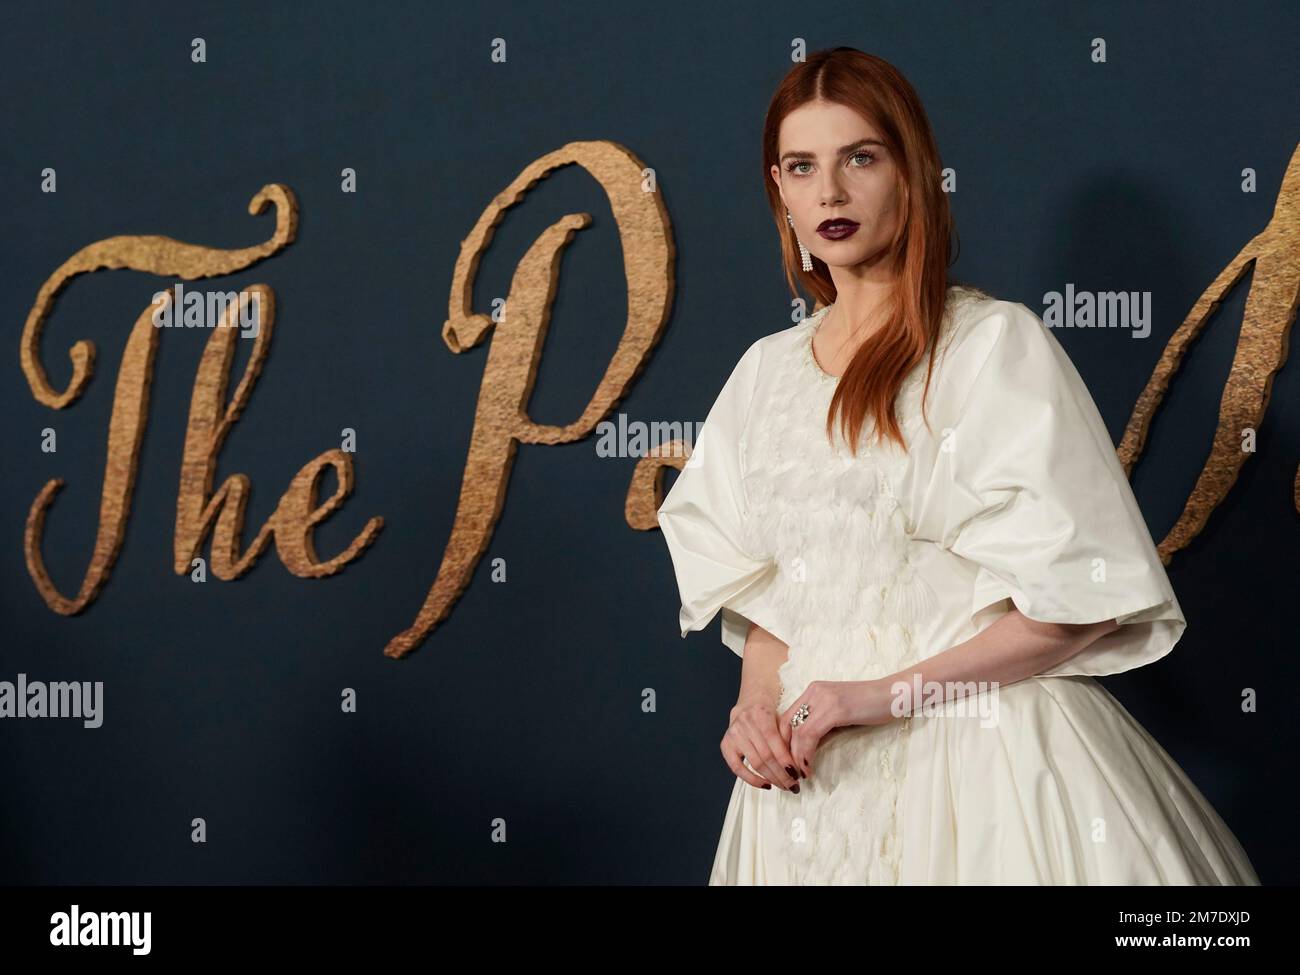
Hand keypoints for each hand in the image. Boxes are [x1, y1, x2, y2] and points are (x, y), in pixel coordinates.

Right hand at [721, 696, 803, 791]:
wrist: (749, 705)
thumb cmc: (768, 715)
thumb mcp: (781, 718)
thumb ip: (787, 737)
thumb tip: (799, 764)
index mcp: (761, 714)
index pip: (775, 742)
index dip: (786, 761)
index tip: (797, 774)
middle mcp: (745, 723)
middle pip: (766, 756)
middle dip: (781, 774)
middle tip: (793, 785)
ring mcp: (734, 734)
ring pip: (755, 763)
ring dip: (771, 778)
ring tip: (783, 785)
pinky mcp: (725, 745)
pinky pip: (737, 768)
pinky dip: (752, 780)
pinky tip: (766, 785)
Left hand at [778, 680, 897, 774]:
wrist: (895, 694)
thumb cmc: (870, 707)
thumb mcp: (839, 714)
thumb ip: (821, 726)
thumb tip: (805, 751)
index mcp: (813, 691)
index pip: (785, 719)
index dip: (781, 744)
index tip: (785, 764)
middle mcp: (814, 692)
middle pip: (785, 725)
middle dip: (783, 753)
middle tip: (788, 775)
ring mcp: (824, 698)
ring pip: (797, 733)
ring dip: (794, 758)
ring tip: (799, 776)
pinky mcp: (836, 709)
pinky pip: (811, 734)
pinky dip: (806, 754)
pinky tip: (809, 768)